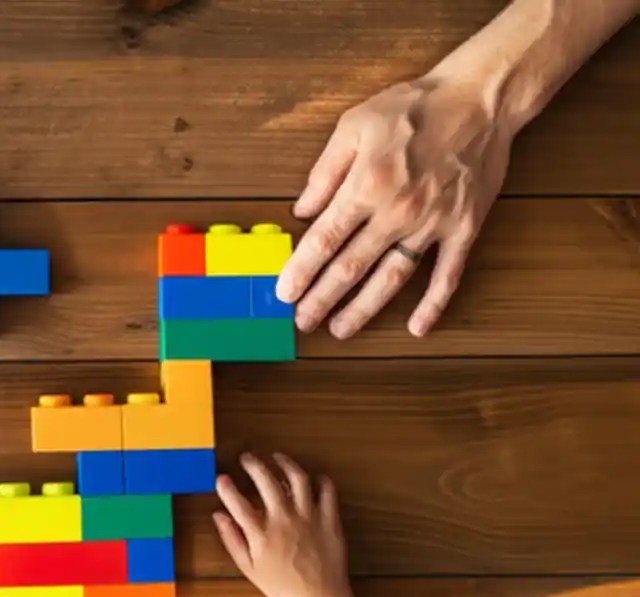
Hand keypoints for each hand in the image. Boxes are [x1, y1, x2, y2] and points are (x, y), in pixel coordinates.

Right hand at [213, 453, 352, 596]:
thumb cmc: (281, 586)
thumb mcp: (249, 568)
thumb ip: (232, 539)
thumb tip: (218, 515)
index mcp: (262, 535)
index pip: (238, 503)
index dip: (226, 487)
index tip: (221, 478)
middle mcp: (284, 521)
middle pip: (266, 481)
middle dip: (253, 465)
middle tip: (247, 458)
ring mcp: (309, 518)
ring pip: (298, 479)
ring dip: (286, 463)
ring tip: (277, 457)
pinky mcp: (330, 520)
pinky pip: (328, 491)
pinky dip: (321, 480)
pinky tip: (313, 478)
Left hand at [277, 76, 514, 338]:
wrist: (479, 99)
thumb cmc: (412, 108)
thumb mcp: (354, 126)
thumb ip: (325, 172)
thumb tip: (301, 210)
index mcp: (366, 186)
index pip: (325, 240)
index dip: (302, 271)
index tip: (285, 293)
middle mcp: (397, 212)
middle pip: (352, 267)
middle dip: (323, 298)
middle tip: (303, 322)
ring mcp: (432, 224)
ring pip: (392, 278)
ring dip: (364, 309)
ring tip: (340, 330)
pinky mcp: (464, 228)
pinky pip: (447, 273)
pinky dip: (433, 303)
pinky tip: (417, 327)